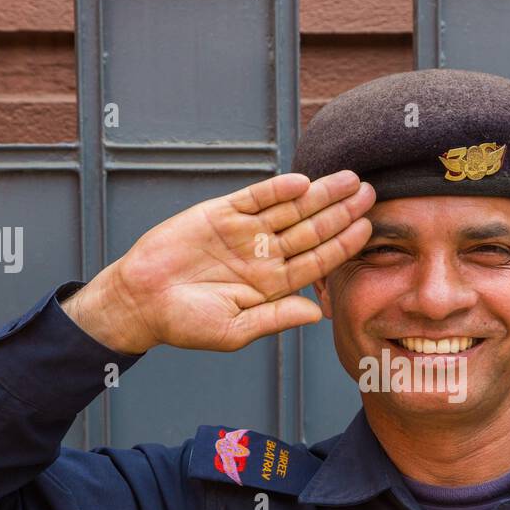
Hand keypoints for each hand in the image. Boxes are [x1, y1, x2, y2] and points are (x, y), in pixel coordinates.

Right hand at [63, 170, 374, 353]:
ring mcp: (244, 232)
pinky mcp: (221, 213)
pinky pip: (255, 197)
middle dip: (341, 212)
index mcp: (272, 285)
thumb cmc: (184, 323)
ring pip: (290, 209)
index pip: (317, 262)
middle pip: (311, 230)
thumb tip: (317, 313)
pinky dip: (277, 189)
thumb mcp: (234, 330)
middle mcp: (264, 255)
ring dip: (319, 194)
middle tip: (371, 194)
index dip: (343, 245)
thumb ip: (276, 318)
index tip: (368, 229)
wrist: (139, 301)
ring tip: (348, 179)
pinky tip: (302, 181)